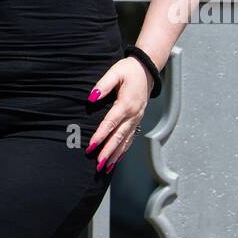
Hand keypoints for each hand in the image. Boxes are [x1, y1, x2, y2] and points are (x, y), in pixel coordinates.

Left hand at [85, 57, 150, 172]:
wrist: (146, 69)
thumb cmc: (129, 70)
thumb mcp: (115, 73)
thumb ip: (102, 85)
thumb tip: (91, 98)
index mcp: (126, 104)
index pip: (111, 123)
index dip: (100, 136)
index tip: (91, 146)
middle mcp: (133, 114)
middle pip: (119, 136)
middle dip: (108, 152)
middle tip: (98, 165)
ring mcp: (137, 118)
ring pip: (126, 141)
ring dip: (115, 155)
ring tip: (105, 168)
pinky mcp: (137, 120)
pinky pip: (130, 138)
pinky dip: (123, 150)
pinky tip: (116, 159)